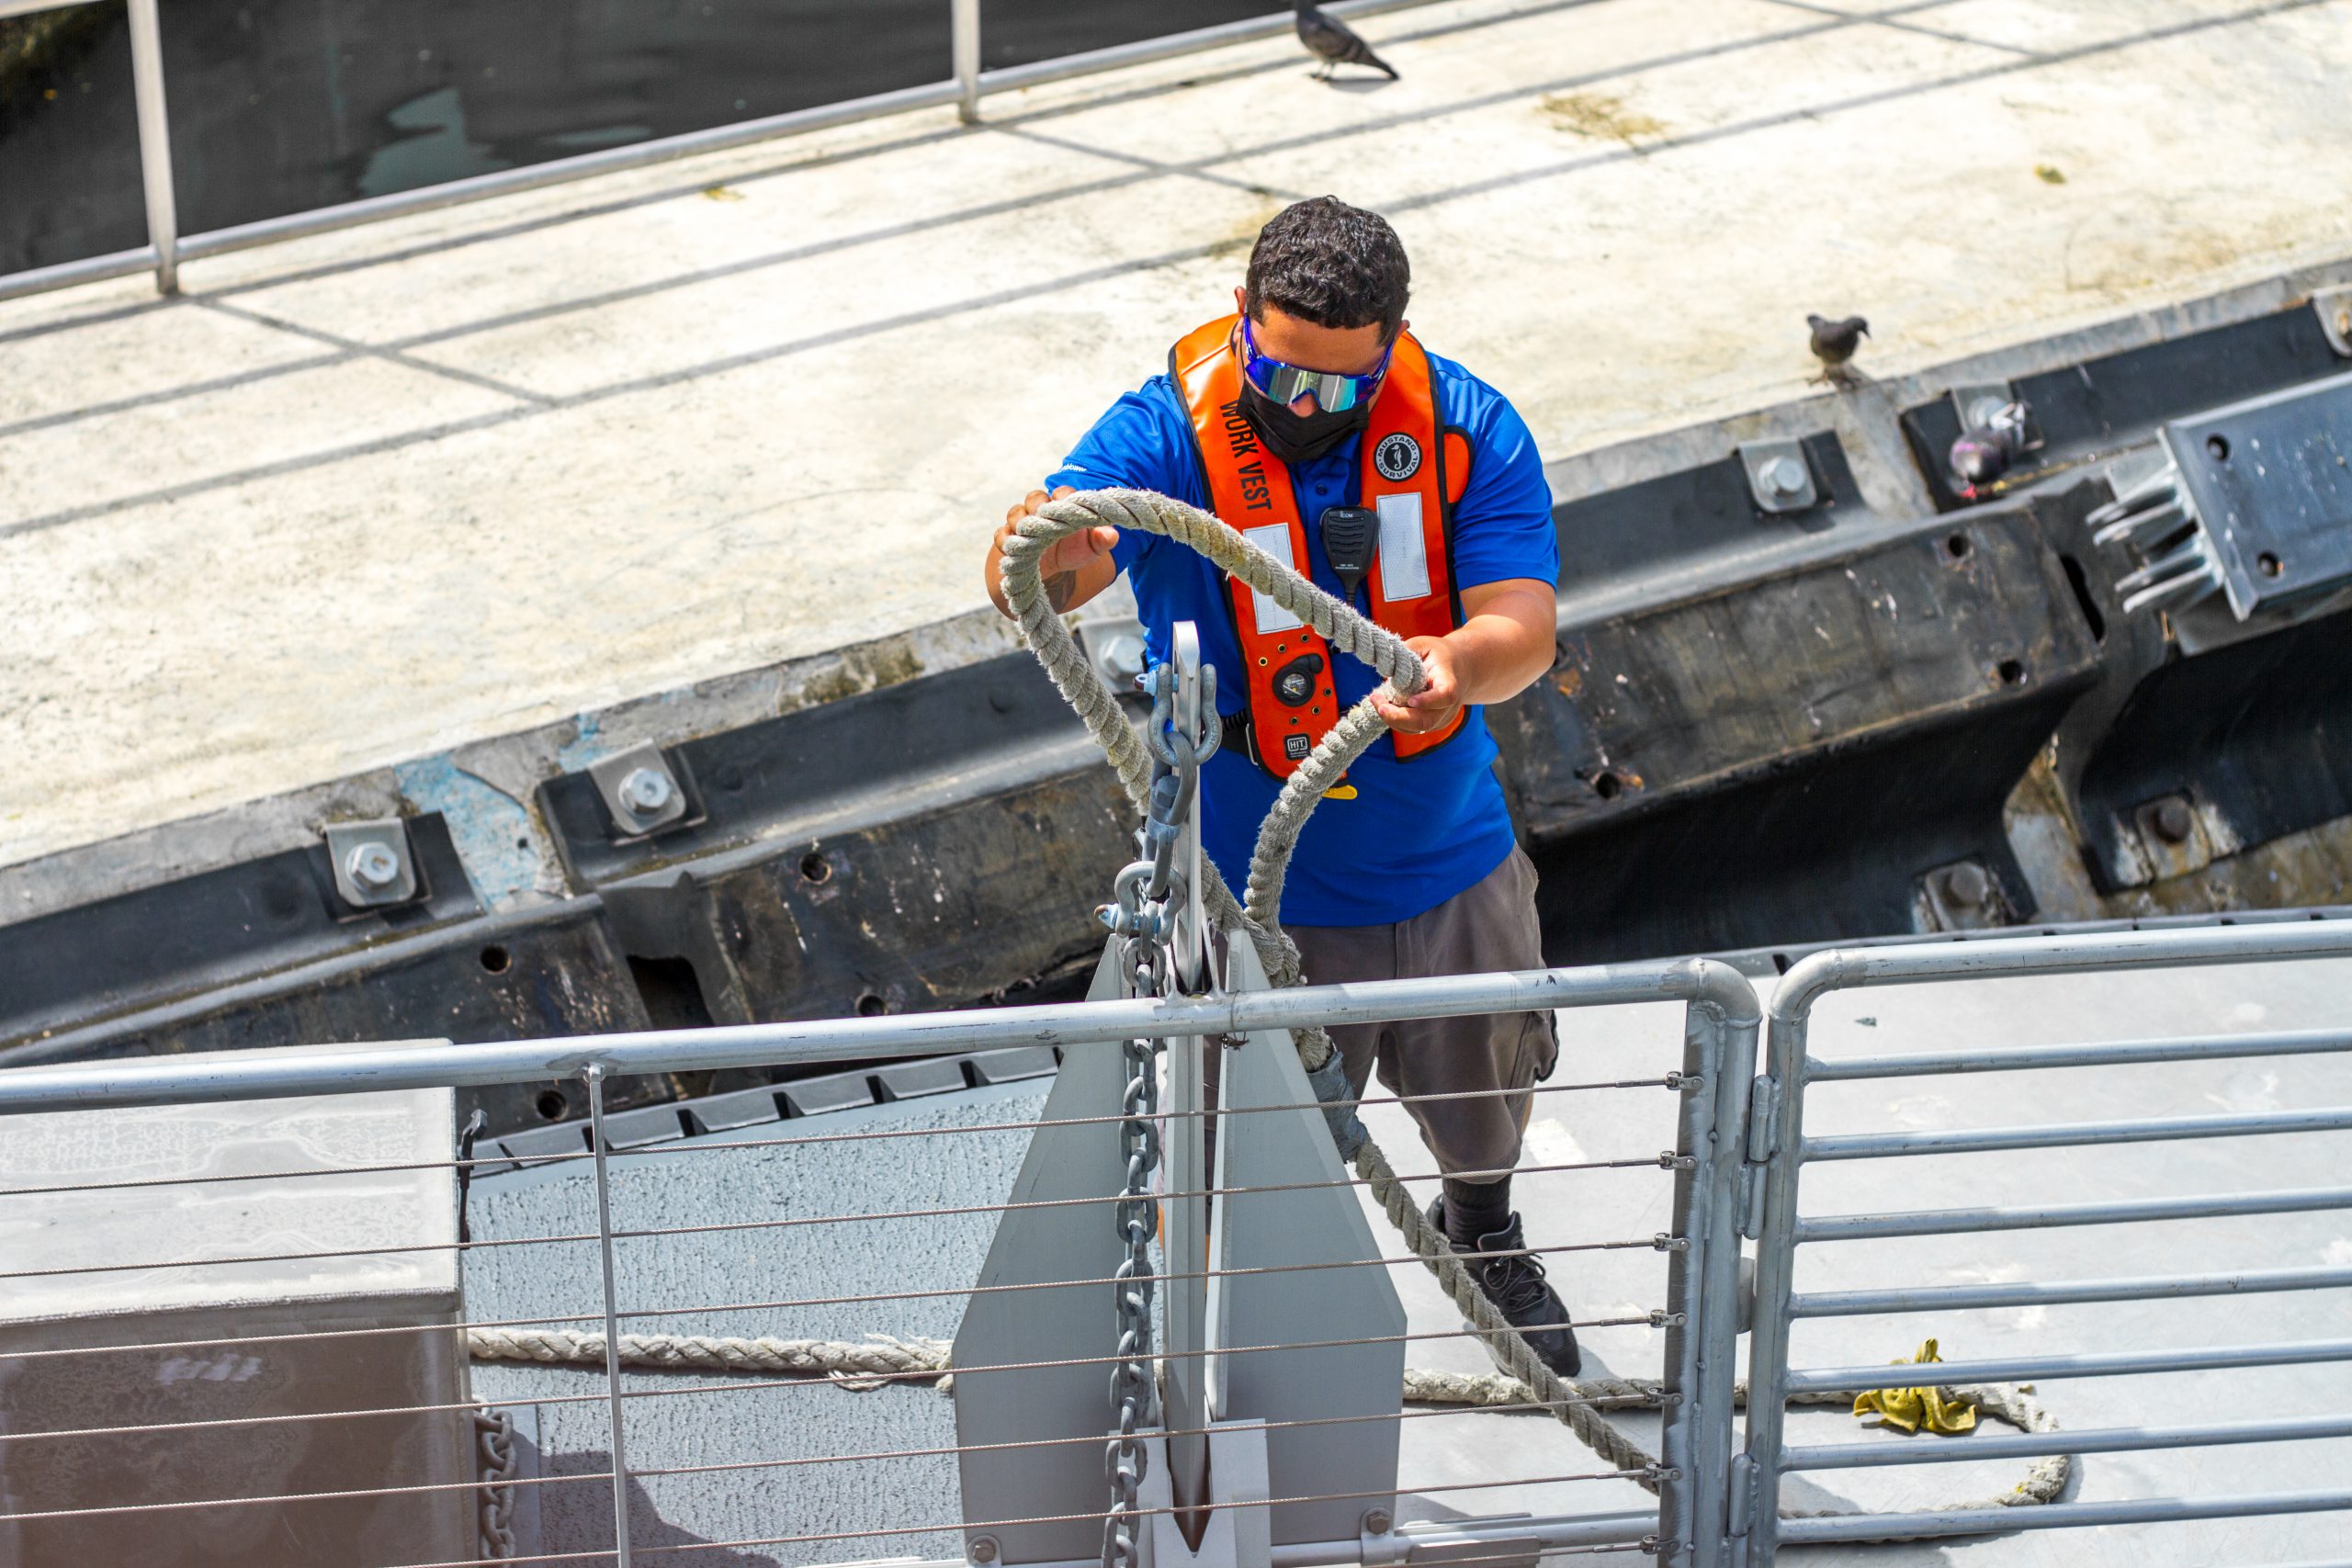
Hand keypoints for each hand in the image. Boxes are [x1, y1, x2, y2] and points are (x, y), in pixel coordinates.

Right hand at [994, 486, 1117, 583]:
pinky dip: (1006, 540)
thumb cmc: (1073, 552)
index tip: (1067, 503)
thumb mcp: (1090, 550)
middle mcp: (1041, 511)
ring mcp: (1022, 523)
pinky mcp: (1008, 538)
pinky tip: (1014, 548)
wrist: (1051, 572)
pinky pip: (1001, 534)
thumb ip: (1101, 540)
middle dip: (1038, 505)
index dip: (1063, 496)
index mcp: (1062, 507)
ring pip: (1015, 513)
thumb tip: (1113, 534)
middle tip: (1043, 516)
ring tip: (1027, 533)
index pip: (1061, 492)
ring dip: (1020, 522)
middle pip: (1034, 497)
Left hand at [1375, 636, 1461, 733]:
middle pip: (1427, 721)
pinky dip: (1395, 720)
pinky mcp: (1433, 724)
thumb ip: (1405, 652)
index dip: (1429, 701)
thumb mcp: (1423, 645)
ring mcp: (1442, 717)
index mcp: (1450, 681)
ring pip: (1417, 728)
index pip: (1445, 696)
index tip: (1411, 700)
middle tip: (1379, 705)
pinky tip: (1384, 705)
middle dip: (1399, 717)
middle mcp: (1449, 705)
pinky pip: (1412, 729)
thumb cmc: (1437, 655)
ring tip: (1376, 700)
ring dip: (1393, 719)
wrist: (1459, 668)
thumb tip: (1386, 667)